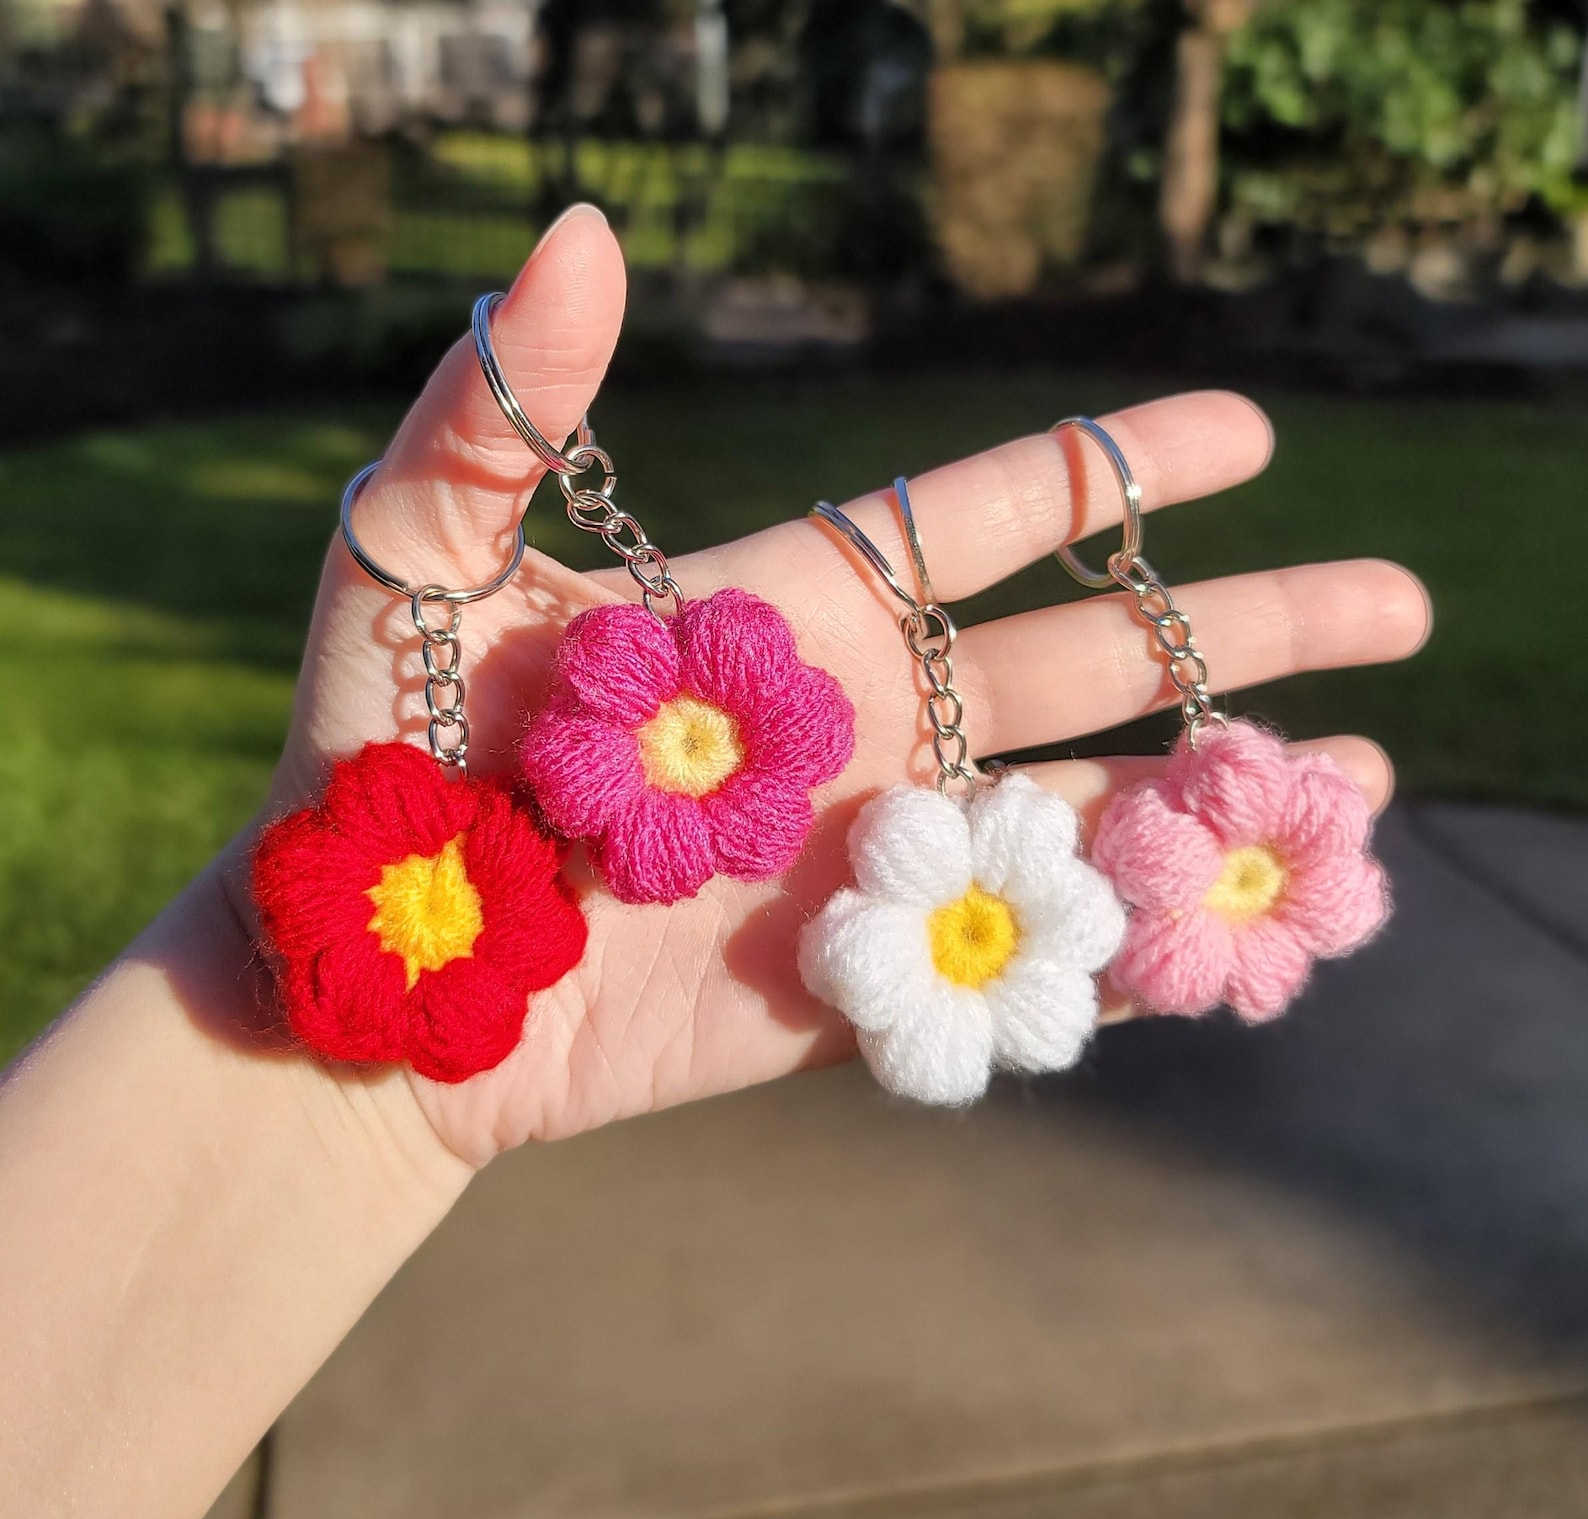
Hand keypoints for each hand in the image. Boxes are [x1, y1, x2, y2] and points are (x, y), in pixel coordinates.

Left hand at [261, 205, 1429, 1164]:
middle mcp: (854, 729)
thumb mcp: (412, 560)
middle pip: (1086, 662)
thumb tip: (587, 236)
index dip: (1115, 473)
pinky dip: (1132, 958)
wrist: (365, 978)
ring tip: (1367, 777)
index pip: (983, 524)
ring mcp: (864, 860)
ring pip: (1080, 814)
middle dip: (1243, 627)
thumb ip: (502, 410)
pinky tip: (1248, 935)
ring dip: (1222, 795)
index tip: (1247, 431)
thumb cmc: (367, 757)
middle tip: (1395, 603)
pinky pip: (1016, 970)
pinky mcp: (852, 991)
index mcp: (786, 616)